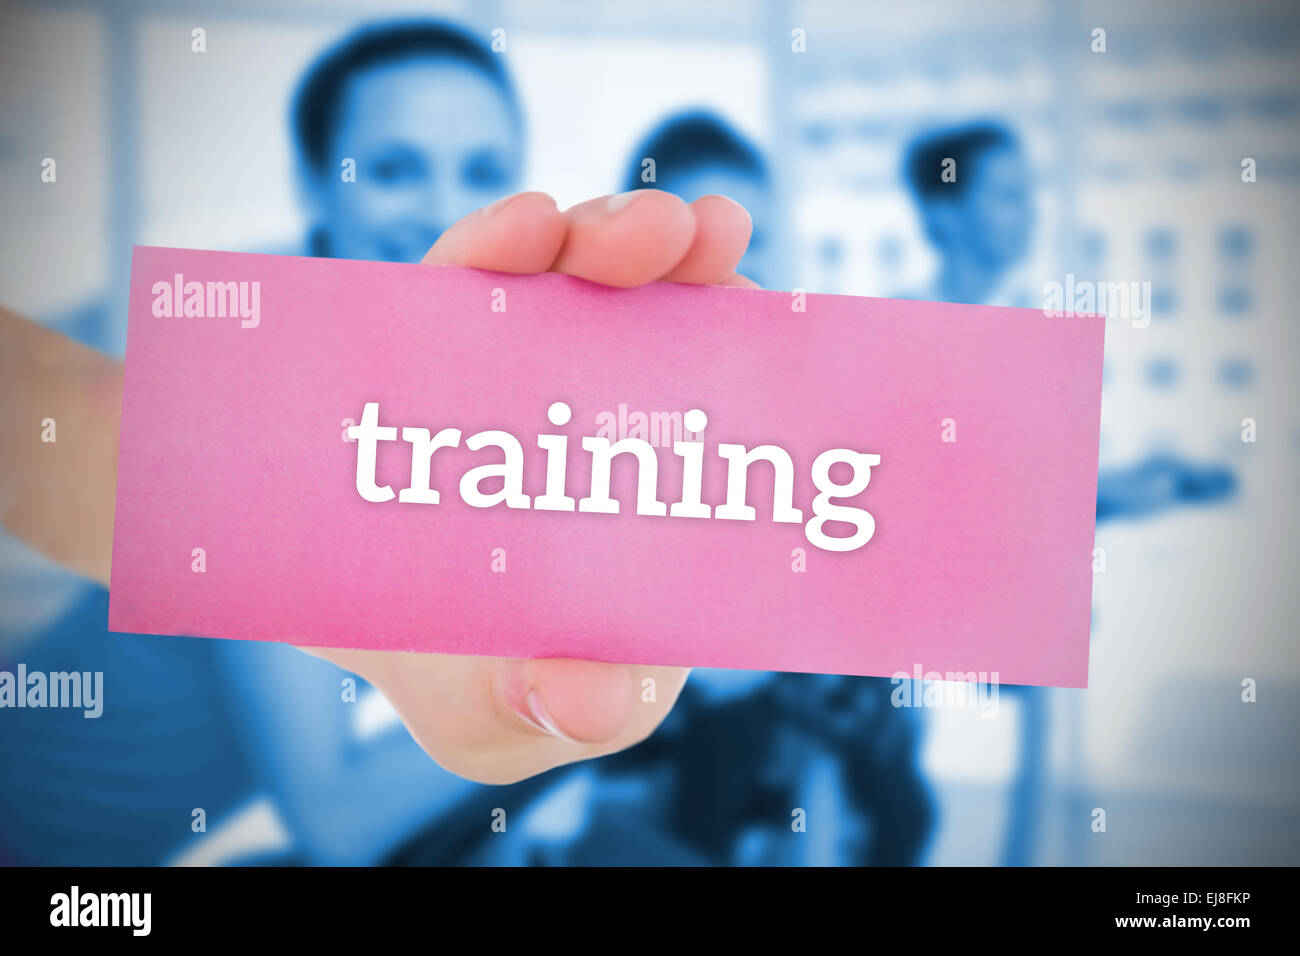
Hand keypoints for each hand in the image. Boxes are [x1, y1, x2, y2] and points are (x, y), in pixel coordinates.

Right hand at [306, 189, 756, 782]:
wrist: (340, 628)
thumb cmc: (459, 675)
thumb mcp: (498, 718)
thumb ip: (544, 711)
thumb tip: (589, 702)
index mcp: (646, 513)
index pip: (710, 422)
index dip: (750, 363)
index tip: (769, 320)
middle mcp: (594, 429)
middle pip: (656, 330)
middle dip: (690, 275)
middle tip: (705, 238)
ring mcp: (517, 380)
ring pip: (573, 285)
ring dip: (609, 241)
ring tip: (636, 229)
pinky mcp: (438, 346)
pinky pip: (469, 283)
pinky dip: (497, 248)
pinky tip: (521, 228)